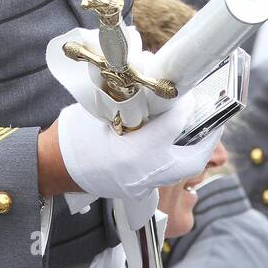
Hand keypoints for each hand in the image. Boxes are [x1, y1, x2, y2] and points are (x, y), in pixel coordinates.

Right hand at [54, 98, 224, 203]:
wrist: (53, 166)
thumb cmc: (74, 133)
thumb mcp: (102, 109)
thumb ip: (132, 100)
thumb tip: (155, 77)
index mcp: (136, 150)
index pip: (174, 125)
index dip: (186, 106)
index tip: (190, 93)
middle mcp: (145, 172)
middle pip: (192, 159)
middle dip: (207, 139)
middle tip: (214, 119)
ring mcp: (142, 185)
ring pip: (182, 171)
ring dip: (194, 150)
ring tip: (199, 130)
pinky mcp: (138, 190)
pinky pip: (168, 175)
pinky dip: (177, 159)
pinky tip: (176, 143)